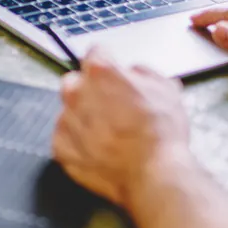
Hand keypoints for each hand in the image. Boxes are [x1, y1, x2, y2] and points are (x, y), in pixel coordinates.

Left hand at [53, 49, 191, 206]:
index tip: (113, 71)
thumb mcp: (167, 90)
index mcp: (100, 72)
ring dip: (84, 118)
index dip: (109, 62)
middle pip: (75, 81)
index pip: (96, 53)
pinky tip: (100, 149)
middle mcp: (77, 93)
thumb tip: (136, 73)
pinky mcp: (61, 148)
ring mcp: (66, 122)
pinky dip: (78, 143)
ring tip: (110, 133)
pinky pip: (65, 138)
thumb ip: (145, 73)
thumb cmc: (161, 134)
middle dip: (89, 89)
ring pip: (69, 111)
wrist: (153, 174)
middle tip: (112, 106)